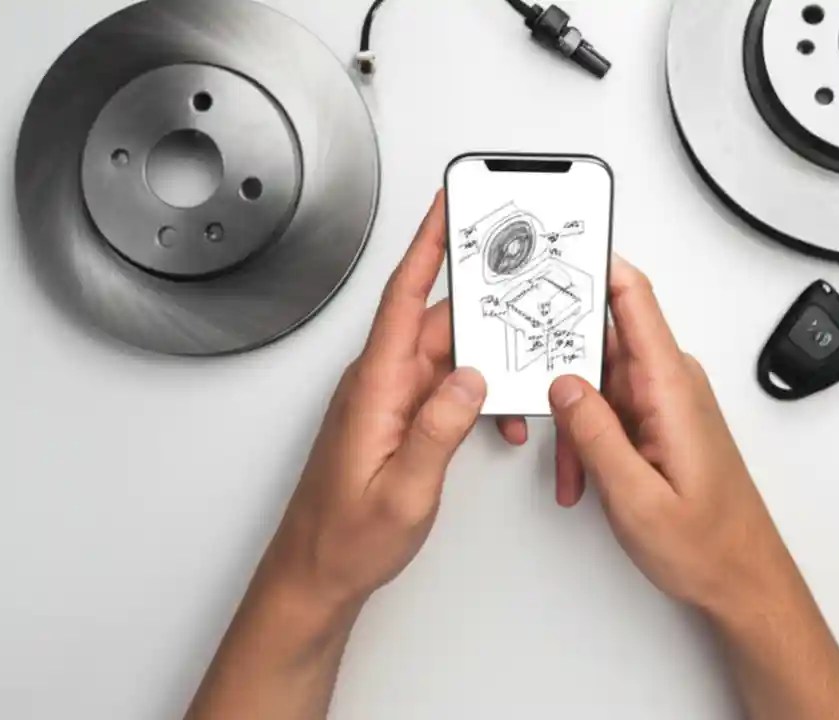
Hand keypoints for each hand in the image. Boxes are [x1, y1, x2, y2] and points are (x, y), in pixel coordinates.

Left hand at [187, 193, 527, 719]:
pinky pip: (442, 386)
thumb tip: (471, 378)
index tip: (446, 205)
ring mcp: (387, 400)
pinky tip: (498, 418)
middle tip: (517, 275)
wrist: (316, 574)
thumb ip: (440, 430)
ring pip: (445, 354)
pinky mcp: (396, 418)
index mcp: (375, 388)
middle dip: (480, 300)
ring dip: (485, 360)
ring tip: (523, 364)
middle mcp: (378, 383)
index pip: (402, 298)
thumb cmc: (346, 538)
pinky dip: (475, 395)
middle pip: (435, 320)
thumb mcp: (405, 491)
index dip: (426, 246)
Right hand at [549, 259, 838, 718]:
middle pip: (602, 342)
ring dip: (575, 422)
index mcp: (672, 387)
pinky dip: (591, 439)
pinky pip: (612, 410)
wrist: (745, 580)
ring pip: (599, 383)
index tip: (557, 251)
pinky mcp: (661, 422)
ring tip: (573, 471)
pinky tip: (586, 476)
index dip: (596, 266)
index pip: (634, 299)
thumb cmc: (708, 545)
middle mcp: (673, 384)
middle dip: (561, 371)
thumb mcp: (635, 496)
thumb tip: (562, 384)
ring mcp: (667, 402)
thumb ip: (595, 433)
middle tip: (531, 397)